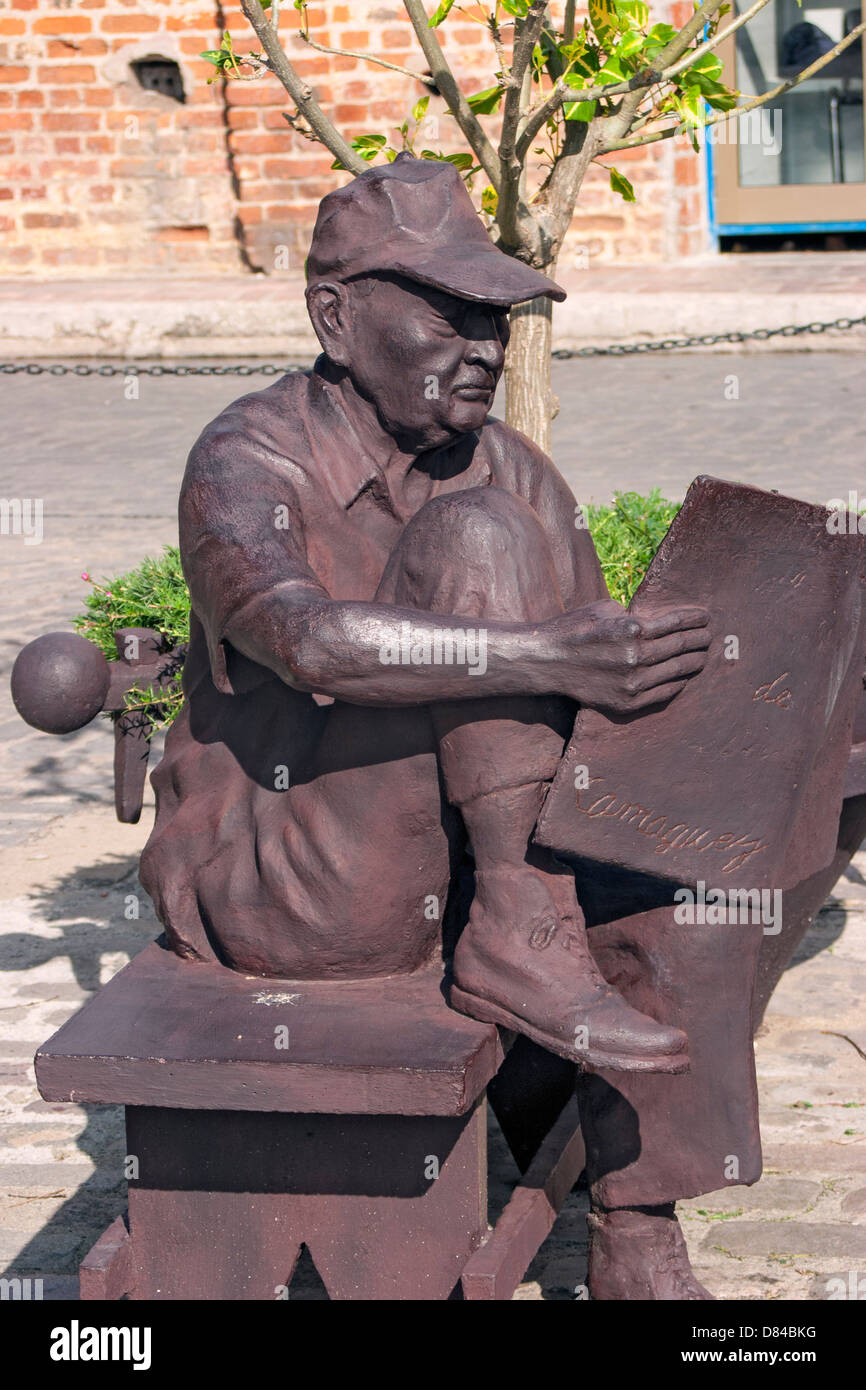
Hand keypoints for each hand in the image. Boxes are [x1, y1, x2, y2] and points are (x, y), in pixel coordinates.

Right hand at [548, 599, 710, 713]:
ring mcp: (633, 683)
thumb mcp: (605, 608)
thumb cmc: (574, 628)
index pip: (676, 623)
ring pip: (678, 671)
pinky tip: (684, 675)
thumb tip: (661, 620)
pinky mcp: (628, 702)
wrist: (547, 662)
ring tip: (702, 656)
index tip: (706, 617)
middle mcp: (636, 657)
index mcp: (632, 628)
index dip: (695, 619)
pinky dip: (679, 682)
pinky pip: (665, 692)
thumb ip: (635, 615)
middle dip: (700, 640)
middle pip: (682, 647)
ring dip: (695, 662)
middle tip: (709, 636)